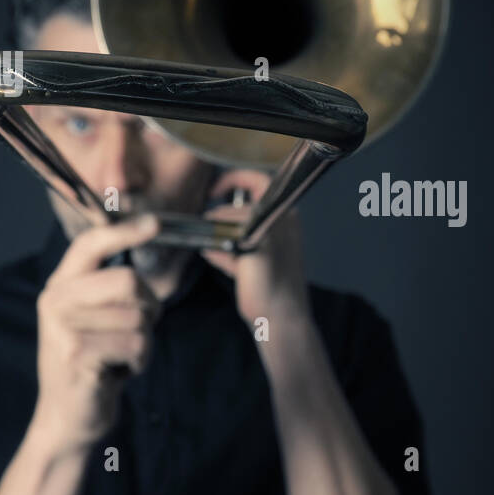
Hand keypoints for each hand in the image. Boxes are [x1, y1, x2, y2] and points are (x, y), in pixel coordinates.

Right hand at [31, 214, 161, 451]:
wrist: (67, 418)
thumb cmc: (93, 362)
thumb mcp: (95, 317)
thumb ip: (111, 286)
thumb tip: (145, 243)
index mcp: (61, 285)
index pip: (91, 243)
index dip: (125, 231)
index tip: (154, 223)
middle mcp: (56, 300)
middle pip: (128, 281)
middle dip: (149, 306)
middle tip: (139, 328)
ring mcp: (63, 327)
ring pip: (138, 318)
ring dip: (144, 342)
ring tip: (120, 356)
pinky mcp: (77, 354)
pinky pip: (135, 345)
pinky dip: (140, 361)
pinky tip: (120, 371)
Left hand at [200, 169, 309, 326]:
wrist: (280, 316)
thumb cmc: (268, 290)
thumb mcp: (251, 256)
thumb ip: (234, 239)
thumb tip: (207, 233)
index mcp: (286, 219)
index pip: (260, 181)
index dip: (235, 178)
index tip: (216, 188)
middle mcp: (283, 219)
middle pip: (244, 196)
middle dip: (223, 203)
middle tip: (208, 213)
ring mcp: (272, 231)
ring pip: (232, 216)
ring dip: (217, 229)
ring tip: (215, 250)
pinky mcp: (259, 246)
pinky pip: (227, 237)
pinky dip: (217, 248)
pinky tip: (214, 256)